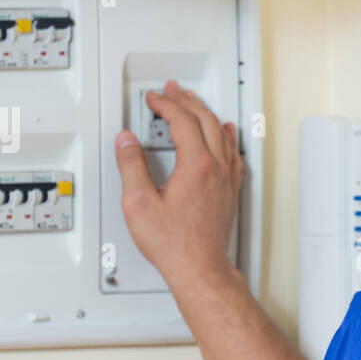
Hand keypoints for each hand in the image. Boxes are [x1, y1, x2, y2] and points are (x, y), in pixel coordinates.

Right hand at [114, 83, 242, 288]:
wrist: (200, 268)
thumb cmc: (175, 244)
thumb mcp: (138, 203)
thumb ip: (131, 166)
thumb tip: (127, 143)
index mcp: (196, 166)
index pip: (181, 121)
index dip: (165, 104)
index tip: (154, 99)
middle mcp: (217, 169)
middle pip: (204, 120)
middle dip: (186, 100)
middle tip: (172, 91)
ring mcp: (226, 180)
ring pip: (221, 133)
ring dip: (205, 113)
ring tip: (193, 102)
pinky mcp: (230, 192)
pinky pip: (233, 153)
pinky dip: (226, 136)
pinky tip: (226, 133)